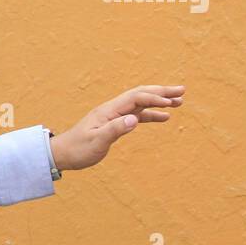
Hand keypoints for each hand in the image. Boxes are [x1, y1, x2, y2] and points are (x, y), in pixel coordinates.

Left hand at [51, 85, 184, 172]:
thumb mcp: (96, 141)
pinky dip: (151, 114)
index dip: (154, 98)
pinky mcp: (115, 123)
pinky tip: (164, 117)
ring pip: (141, 104)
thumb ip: (115, 130)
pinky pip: (137, 115)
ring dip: (159, 101)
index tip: (170, 104)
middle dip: (161, 92)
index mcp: (109, 110)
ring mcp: (114, 115)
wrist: (63, 154)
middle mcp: (113, 109)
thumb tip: (134, 119)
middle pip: (140, 94)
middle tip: (182, 90)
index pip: (135, 98)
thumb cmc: (78, 149)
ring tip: (179, 102)